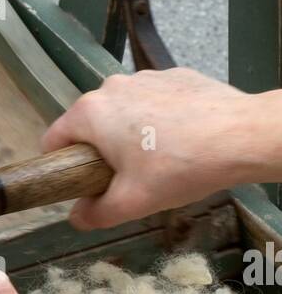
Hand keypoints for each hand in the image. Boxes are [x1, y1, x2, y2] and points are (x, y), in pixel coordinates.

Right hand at [42, 67, 279, 229]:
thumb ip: (94, 214)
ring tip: (158, 162)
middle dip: (100, 153)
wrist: (240, 136)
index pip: (53, 140)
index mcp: (91, 114)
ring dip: (129, 137)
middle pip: (89, 126)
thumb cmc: (179, 167)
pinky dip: (158, 122)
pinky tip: (180, 142)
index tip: (79, 185)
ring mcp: (144, 77)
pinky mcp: (174, 76)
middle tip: (126, 181)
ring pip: (122, 113)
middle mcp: (112, 87)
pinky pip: (152, 102)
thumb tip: (77, 217)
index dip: (61, 167)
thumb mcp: (130, 204)